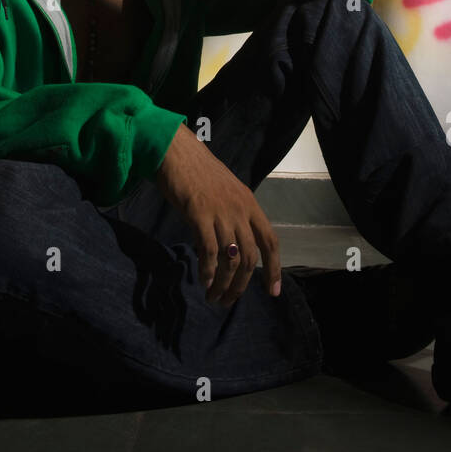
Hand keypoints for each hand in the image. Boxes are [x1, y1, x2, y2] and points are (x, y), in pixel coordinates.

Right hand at [151, 123, 281, 306]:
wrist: (176, 150)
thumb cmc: (198, 171)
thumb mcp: (226, 191)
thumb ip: (234, 215)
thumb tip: (233, 245)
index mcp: (249, 203)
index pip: (270, 241)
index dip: (274, 268)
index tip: (272, 292)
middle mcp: (240, 209)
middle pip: (250, 257)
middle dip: (241, 285)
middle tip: (228, 301)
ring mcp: (220, 211)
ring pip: (230, 258)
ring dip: (224, 283)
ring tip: (213, 296)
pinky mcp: (199, 213)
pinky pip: (208, 250)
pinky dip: (208, 270)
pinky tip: (203, 280)